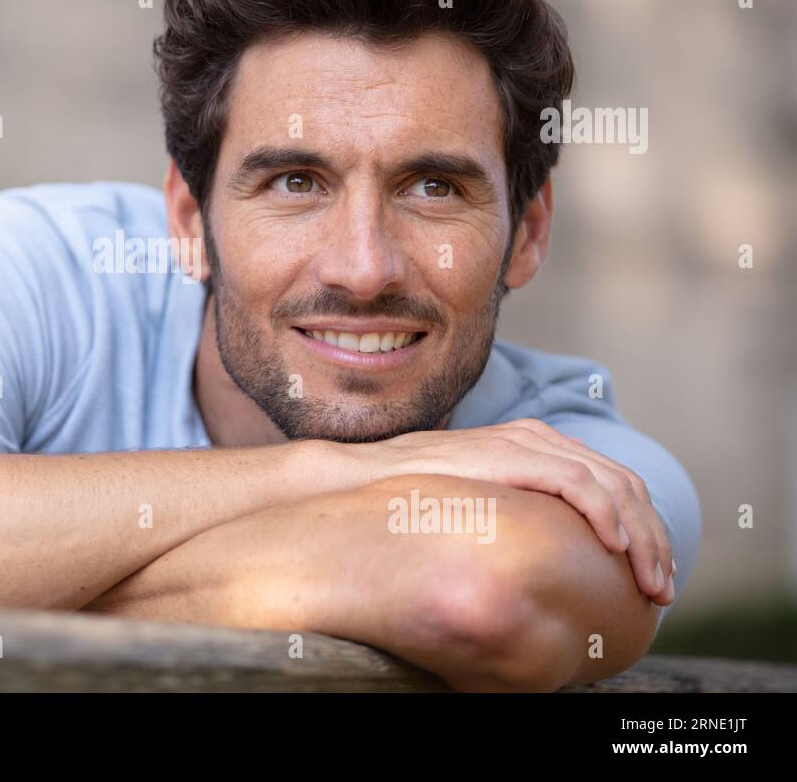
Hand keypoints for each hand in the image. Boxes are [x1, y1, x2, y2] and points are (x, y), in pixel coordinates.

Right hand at [315, 418, 675, 604]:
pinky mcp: (510, 455)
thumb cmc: (413, 501)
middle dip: (653, 537)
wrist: (363, 481)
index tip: (651, 575)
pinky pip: (577, 483)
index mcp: (534, 447)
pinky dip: (605, 513)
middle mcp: (537, 439)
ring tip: (649, 578)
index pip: (611, 483)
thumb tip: (541, 567)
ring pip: (611, 484)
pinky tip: (613, 547)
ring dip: (640, 535)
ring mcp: (524, 443)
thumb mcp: (477, 509)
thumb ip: (514, 520)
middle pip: (623, 482)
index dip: (643, 530)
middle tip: (662, 586)